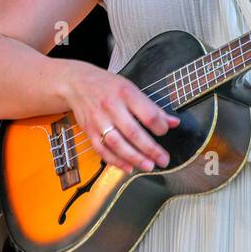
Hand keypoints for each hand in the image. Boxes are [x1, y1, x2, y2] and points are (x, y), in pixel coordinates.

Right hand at [61, 63, 179, 173]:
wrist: (77, 84)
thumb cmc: (108, 86)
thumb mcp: (131, 88)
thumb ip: (152, 107)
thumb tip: (174, 122)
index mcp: (125, 94)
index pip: (147, 114)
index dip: (160, 126)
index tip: (165, 131)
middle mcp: (111, 107)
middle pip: (133, 132)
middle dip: (150, 149)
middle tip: (163, 159)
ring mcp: (99, 121)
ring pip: (117, 144)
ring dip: (134, 158)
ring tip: (149, 166)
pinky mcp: (90, 131)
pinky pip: (102, 150)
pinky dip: (115, 161)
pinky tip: (128, 168)